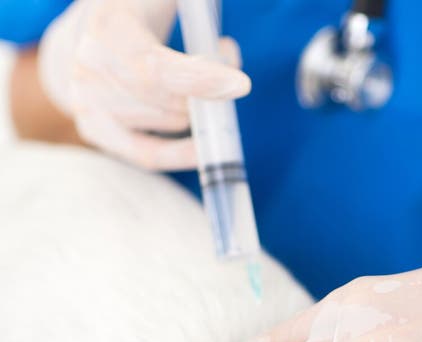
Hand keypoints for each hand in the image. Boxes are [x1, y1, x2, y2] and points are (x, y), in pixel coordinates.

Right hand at [38, 0, 249, 169]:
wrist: (88, 32)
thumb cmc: (138, 9)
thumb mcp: (159, 0)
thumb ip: (194, 10)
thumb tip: (227, 48)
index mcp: (107, 25)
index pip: (156, 68)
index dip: (201, 79)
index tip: (240, 84)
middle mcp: (89, 65)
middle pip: (168, 101)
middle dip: (206, 93)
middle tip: (227, 74)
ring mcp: (87, 101)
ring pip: (168, 122)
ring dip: (197, 108)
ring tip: (201, 82)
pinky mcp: (94, 128)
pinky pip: (146, 153)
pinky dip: (180, 154)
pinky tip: (202, 148)